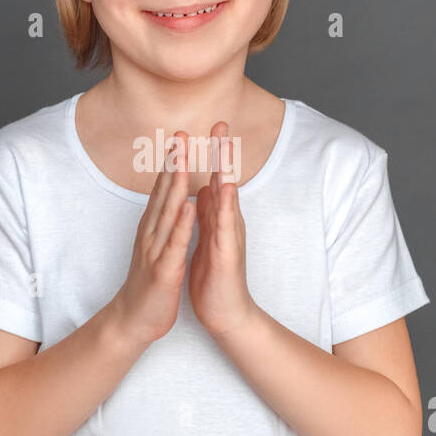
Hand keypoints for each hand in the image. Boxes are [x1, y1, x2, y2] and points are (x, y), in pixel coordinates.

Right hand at [111, 131, 194, 345]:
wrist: (132, 320)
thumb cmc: (147, 284)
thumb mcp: (154, 248)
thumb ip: (161, 225)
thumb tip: (167, 204)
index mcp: (152, 229)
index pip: (161, 191)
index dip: (170, 164)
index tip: (179, 139)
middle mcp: (151, 234)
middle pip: (162, 194)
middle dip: (172, 164)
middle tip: (180, 135)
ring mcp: (155, 250)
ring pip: (166, 213)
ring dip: (174, 185)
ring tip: (183, 160)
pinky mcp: (163, 269)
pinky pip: (174, 244)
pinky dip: (181, 224)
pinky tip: (188, 206)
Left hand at [189, 121, 258, 339]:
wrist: (225, 313)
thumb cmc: (215, 277)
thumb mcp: (208, 237)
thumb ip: (209, 213)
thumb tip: (205, 189)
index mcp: (218, 218)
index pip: (216, 178)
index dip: (214, 153)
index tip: (212, 126)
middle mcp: (227, 223)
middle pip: (226, 179)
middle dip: (224, 152)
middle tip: (222, 122)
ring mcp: (230, 236)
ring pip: (229, 198)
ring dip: (227, 171)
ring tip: (226, 146)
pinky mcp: (228, 253)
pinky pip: (226, 226)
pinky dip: (226, 206)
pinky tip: (225, 188)